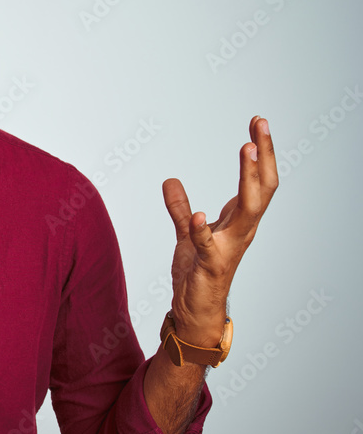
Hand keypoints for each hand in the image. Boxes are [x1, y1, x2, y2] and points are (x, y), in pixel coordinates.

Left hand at [162, 116, 276, 346]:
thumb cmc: (198, 272)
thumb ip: (179, 207)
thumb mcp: (187, 233)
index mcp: (239, 220)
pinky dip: (204, 230)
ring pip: (248, 210)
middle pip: (262, 188)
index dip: (260, 152)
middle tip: (259, 125)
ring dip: (248, 180)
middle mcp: (242, 231)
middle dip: (263, 155)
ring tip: (246, 151)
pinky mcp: (209, 265)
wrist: (194, 310)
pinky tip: (200, 215)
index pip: (258, 181)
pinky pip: (209, 245)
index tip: (257, 123)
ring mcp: (228, 247)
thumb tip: (170, 180)